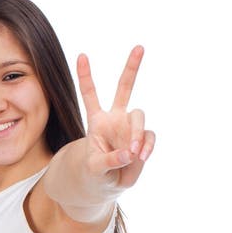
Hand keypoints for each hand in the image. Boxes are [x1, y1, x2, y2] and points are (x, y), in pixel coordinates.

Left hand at [78, 45, 155, 195]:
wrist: (106, 185)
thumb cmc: (94, 174)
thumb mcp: (95, 169)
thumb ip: (110, 160)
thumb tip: (130, 152)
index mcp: (97, 121)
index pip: (90, 95)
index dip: (86, 76)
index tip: (82, 55)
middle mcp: (115, 119)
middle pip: (124, 88)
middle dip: (131, 68)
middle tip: (139, 47)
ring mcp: (130, 128)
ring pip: (139, 116)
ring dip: (137, 133)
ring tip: (133, 152)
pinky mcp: (143, 140)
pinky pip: (149, 137)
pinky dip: (147, 146)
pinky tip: (140, 156)